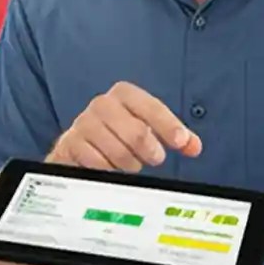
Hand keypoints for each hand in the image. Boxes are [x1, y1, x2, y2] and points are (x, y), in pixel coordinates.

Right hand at [48, 81, 201, 171]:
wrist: (76, 147)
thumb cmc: (117, 135)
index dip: (168, 124)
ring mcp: (83, 124)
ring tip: (129, 164)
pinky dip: (109, 170)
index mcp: (123, 94)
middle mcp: (102, 104)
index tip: (180, 142)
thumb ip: (174, 136)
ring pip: (118, 151)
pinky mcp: (70, 144)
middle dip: (150, 151)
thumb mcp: (147, 129)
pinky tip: (110, 168)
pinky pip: (98, 163)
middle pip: (137, 132)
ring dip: (129, 164)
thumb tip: (193, 146)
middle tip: (154, 158)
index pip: (150, 106)